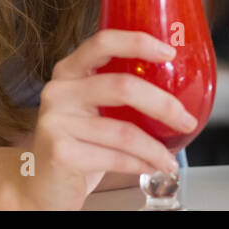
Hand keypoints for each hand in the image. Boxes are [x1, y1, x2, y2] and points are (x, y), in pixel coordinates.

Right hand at [22, 29, 197, 210]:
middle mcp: (59, 90)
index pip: (103, 42)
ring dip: (155, 148)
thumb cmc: (77, 142)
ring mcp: (56, 121)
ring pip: (123, 131)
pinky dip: (140, 164)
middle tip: (186, 120)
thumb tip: (176, 91)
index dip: (138, 43)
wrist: (43, 185)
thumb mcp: (93, 109)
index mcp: (69, 71)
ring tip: (169, 159)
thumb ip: (119, 93)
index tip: (169, 52)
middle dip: (163, 105)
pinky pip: (114, 157)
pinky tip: (150, 167)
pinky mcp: (60, 152)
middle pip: (122, 87)